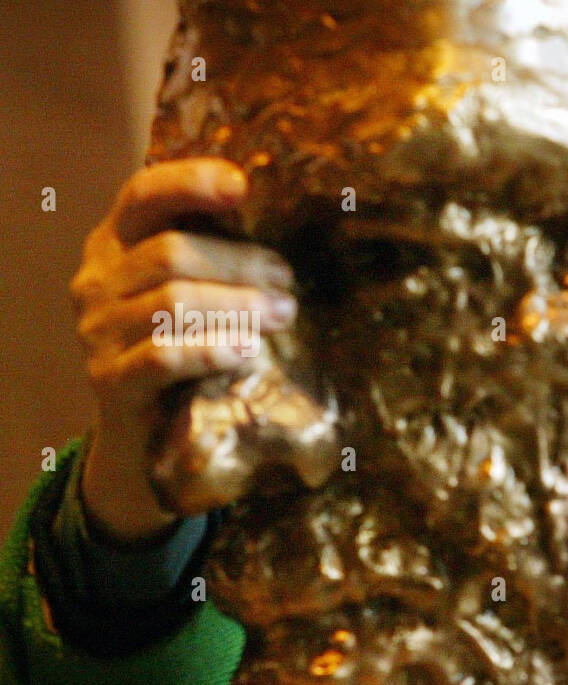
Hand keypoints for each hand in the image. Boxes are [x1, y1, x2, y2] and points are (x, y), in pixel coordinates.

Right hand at [70, 158, 297, 543]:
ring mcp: (97, 331)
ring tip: (281, 315)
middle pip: (171, 253)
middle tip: (286, 284)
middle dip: (238, 265)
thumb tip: (286, 245)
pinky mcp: (110, 380)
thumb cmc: (182, 347)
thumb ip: (215, 260)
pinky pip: (164, 356)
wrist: (143, 431)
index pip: (144, 195)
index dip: (190, 183)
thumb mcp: (192, 294)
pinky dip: (212, 349)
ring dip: (237, 306)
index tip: (241, 187)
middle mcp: (97, 280)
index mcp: (116, 243)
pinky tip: (248, 349)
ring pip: (173, 302)